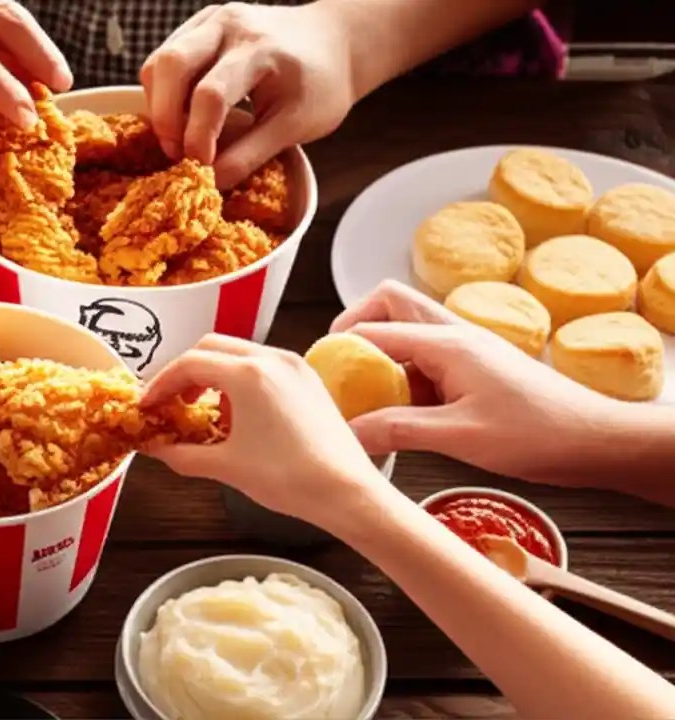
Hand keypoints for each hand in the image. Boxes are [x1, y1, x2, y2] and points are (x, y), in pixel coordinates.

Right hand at [141, 2, 355, 187]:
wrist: (331, 42)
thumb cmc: (319, 85)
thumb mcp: (295, 125)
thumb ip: (250, 155)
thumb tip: (210, 184)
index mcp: (261, 49)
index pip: (212, 94)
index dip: (199, 137)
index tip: (203, 168)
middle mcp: (229, 25)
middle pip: (171, 65)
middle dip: (165, 117)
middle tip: (176, 153)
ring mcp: (210, 20)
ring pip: (158, 62)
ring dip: (159, 106)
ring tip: (180, 137)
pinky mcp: (197, 26)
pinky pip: (162, 60)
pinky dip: (163, 94)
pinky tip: (184, 116)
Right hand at [141, 335, 385, 530]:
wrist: (347, 492)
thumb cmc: (291, 479)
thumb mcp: (225, 467)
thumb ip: (182, 454)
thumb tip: (157, 449)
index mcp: (248, 374)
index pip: (188, 363)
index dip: (160, 383)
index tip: (149, 405)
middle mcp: (272, 359)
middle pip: (211, 347)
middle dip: (185, 372)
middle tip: (172, 402)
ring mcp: (294, 366)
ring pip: (238, 352)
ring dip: (213, 373)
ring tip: (204, 410)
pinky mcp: (309, 379)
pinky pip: (263, 364)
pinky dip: (240, 379)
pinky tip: (238, 414)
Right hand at [331, 280, 621, 485]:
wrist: (595, 439)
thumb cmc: (539, 434)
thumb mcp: (460, 437)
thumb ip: (398, 431)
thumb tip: (347, 434)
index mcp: (448, 342)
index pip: (373, 329)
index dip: (337, 351)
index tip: (316, 380)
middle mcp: (454, 334)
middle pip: (389, 302)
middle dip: (354, 328)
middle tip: (337, 368)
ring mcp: (466, 348)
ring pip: (406, 327)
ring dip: (379, 352)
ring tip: (364, 394)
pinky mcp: (474, 366)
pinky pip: (424, 355)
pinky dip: (402, 374)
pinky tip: (399, 411)